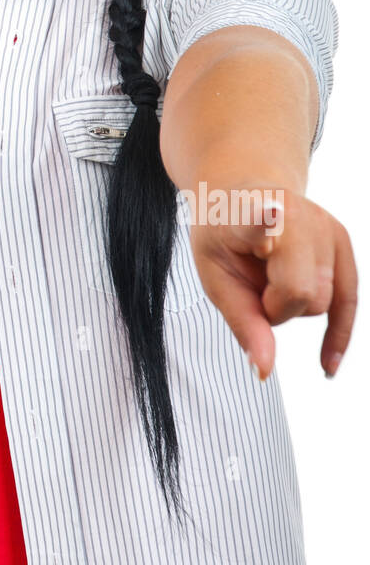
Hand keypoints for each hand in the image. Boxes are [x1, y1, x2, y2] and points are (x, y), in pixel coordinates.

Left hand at [189, 185, 357, 381]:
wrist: (241, 194)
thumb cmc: (224, 239)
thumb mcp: (215, 277)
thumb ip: (241, 320)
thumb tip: (263, 370)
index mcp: (246, 215)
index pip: (256, 221)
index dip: (263, 220)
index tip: (269, 211)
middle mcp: (292, 214)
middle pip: (300, 291)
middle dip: (277, 308)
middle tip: (255, 289)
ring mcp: (322, 223)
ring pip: (324, 301)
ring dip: (297, 306)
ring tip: (274, 279)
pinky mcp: (342, 237)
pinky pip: (350, 299)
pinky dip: (338, 333)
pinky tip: (327, 363)